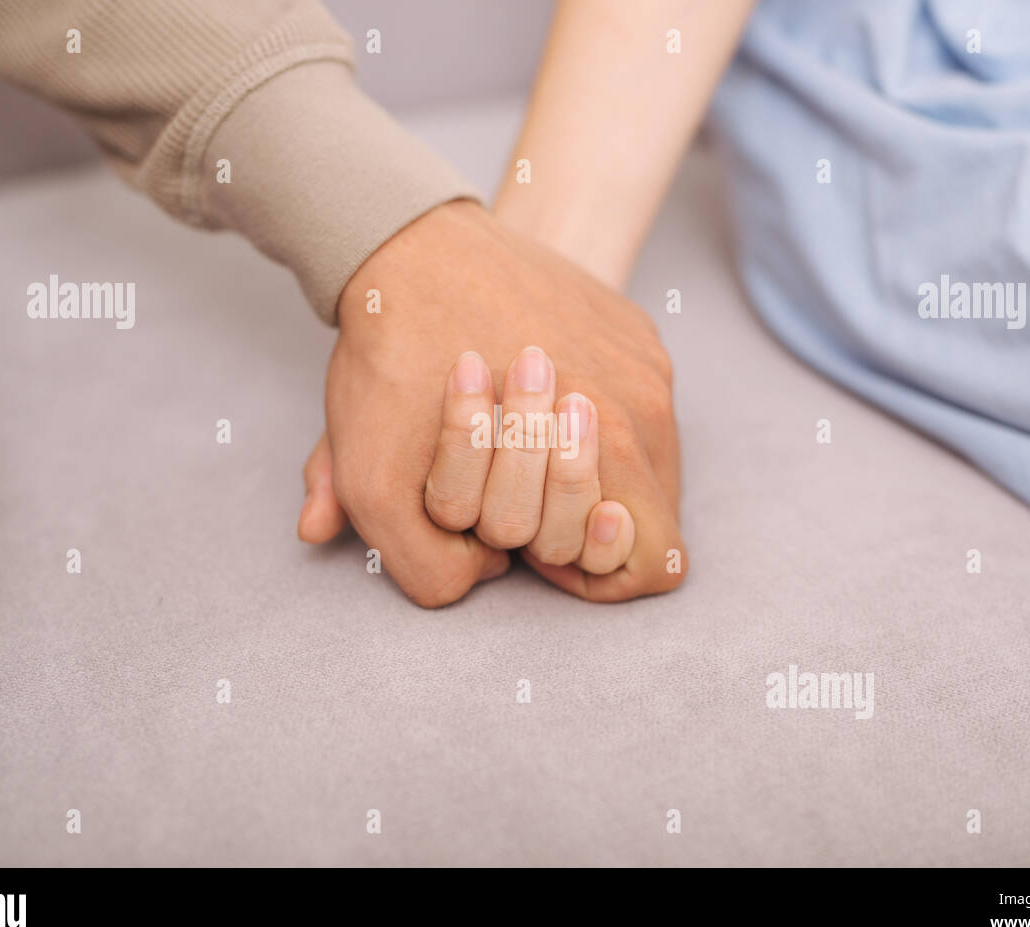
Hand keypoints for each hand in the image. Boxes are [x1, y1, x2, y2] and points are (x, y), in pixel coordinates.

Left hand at [298, 200, 685, 605]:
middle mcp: (647, 404)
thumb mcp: (372, 476)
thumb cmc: (400, 362)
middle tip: (520, 487)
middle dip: (580, 514)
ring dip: (590, 467)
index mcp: (609, 449)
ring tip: (525, 438)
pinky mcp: (635, 328)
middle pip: (650, 510)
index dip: (596, 569)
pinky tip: (543, 392)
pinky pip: (641, 403)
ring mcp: (648, 360)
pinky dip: (599, 415)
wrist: (408, 243)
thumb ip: (420, 562)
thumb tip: (471, 579)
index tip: (540, 543)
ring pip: (646, 458)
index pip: (657, 562)